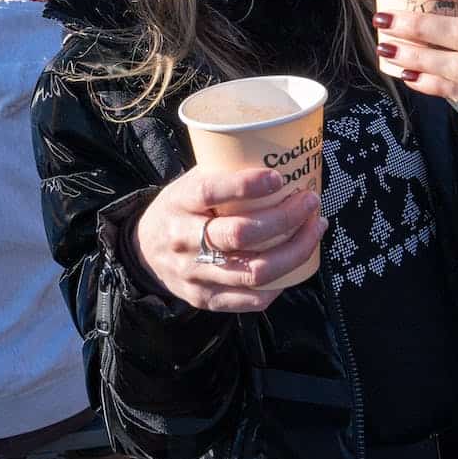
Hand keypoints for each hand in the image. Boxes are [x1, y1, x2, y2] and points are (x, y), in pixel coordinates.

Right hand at [132, 167, 325, 312]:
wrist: (143, 250)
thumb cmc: (180, 209)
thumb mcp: (189, 183)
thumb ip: (224, 174)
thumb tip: (280, 158)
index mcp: (179, 203)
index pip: (210, 192)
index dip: (247, 185)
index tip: (279, 178)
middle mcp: (183, 240)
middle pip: (240, 235)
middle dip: (285, 219)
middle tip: (310, 203)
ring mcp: (194, 274)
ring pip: (252, 271)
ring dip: (294, 251)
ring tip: (314, 230)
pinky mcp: (204, 299)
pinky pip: (249, 300)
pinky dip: (279, 283)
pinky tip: (296, 265)